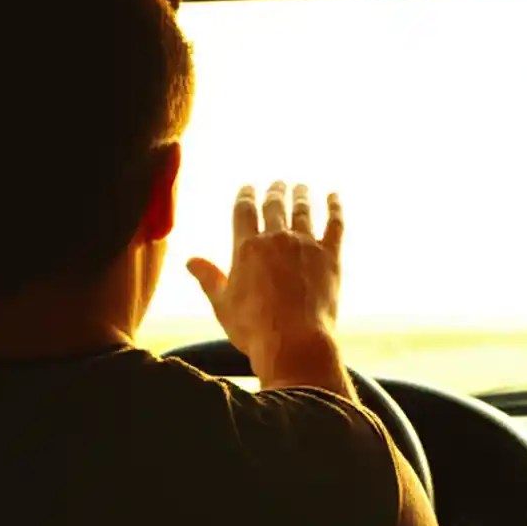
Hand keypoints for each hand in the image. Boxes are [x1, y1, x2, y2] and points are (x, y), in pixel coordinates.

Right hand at [187, 182, 344, 382]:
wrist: (294, 341)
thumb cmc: (253, 328)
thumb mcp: (222, 304)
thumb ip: (209, 277)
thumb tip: (191, 260)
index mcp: (247, 247)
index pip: (244, 210)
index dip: (246, 195)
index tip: (249, 187)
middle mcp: (277, 239)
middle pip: (275, 205)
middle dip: (275, 191)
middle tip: (278, 183)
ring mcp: (306, 245)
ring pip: (303, 210)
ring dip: (301, 195)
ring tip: (300, 187)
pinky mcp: (330, 256)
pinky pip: (335, 223)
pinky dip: (335, 207)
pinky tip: (334, 196)